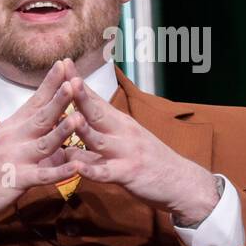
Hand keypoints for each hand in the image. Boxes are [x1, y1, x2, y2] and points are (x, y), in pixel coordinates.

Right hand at [0, 59, 85, 237]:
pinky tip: (76, 168)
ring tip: (80, 117)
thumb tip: (52, 125)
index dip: (50, 83)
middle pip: (41, 116)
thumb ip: (27, 134)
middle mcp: (11, 138)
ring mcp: (14, 159)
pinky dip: (60, 172)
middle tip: (76, 80)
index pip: (33, 100)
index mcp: (10, 127)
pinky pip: (43, 176)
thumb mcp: (2, 144)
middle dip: (60, 98)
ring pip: (44, 142)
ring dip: (63, 130)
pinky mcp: (16, 181)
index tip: (64, 63)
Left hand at [61, 74, 219, 223]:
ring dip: (84, 129)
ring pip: (100, 140)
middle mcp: (122, 133)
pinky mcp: (127, 174)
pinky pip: (106, 172)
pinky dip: (91, 170)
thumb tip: (69, 128)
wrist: (182, 182)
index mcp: (119, 122)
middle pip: (97, 113)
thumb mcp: (124, 140)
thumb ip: (97, 135)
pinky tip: (77, 167)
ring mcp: (125, 153)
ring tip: (70, 117)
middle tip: (66, 79)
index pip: (96, 99)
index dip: (79, 83)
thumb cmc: (149, 159)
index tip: (64, 64)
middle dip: (80, 96)